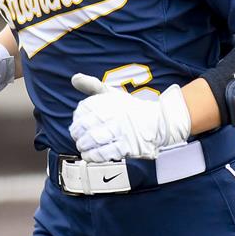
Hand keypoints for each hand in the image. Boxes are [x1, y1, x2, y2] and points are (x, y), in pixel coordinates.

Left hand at [68, 74, 191, 162]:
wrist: (159, 123)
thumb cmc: (131, 108)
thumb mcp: (112, 93)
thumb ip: (92, 86)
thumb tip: (75, 79)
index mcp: (112, 101)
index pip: (87, 108)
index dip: (78, 117)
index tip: (76, 121)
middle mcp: (117, 115)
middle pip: (89, 124)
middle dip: (78, 133)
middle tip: (76, 137)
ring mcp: (123, 132)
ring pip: (96, 139)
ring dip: (84, 145)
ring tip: (81, 147)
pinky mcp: (128, 147)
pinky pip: (107, 153)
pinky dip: (94, 156)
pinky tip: (89, 156)